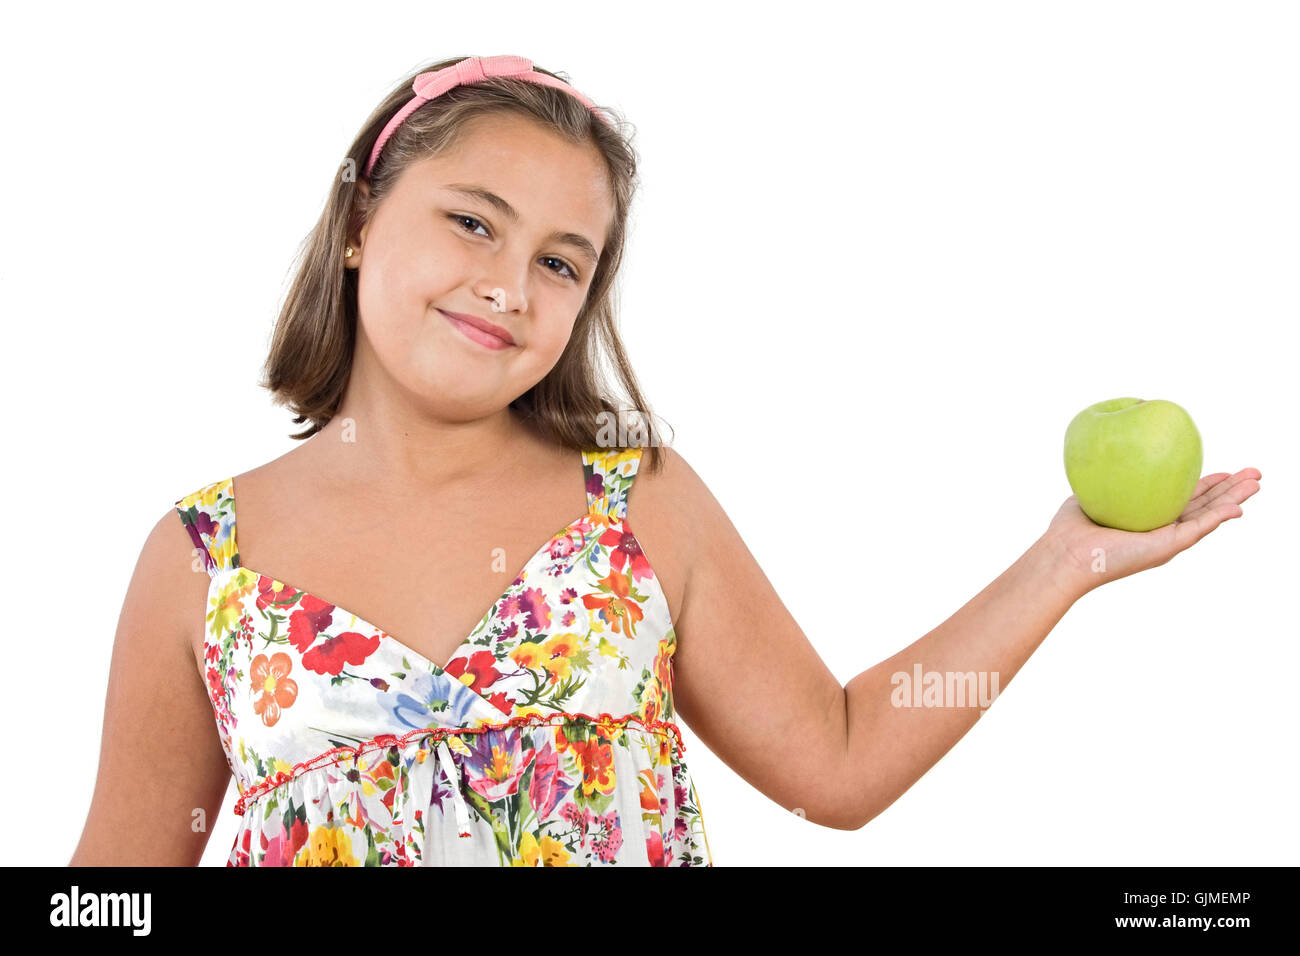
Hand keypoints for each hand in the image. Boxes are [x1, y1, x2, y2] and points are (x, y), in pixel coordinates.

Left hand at [1044, 468, 1261, 595]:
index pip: (1183, 498)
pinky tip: (1237, 507)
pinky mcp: (1166, 547)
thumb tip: (1115, 455)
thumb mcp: (1094, 493)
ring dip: (1235, 499)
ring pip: (1209, 516)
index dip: (1205, 485)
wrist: (1066, 554)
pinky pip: (1198, 529)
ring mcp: (1166, 539)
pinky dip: (1218, 518)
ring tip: (1257, 483)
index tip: (1222, 470)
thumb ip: (1109, 477)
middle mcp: (1161, 529)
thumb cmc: (1070, 528)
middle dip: (1231, 489)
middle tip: (1254, 473)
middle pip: (1204, 506)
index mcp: (1148, 517)